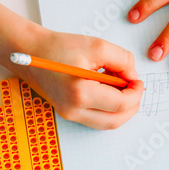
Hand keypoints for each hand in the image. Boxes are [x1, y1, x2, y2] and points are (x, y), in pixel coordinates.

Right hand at [16, 30, 143, 129]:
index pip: (120, 104)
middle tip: (135, 87)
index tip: (137, 81)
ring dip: (121, 109)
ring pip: (107, 123)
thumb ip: (122, 61)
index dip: (135, 93)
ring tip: (120, 87)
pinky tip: (107, 90)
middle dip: (132, 105)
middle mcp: (74, 109)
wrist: (31, 52)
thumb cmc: (58, 48)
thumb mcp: (97, 46)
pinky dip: (108, 108)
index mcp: (80, 93)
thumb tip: (133, 76)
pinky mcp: (68, 113)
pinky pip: (96, 119)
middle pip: (116, 120)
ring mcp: (70, 114)